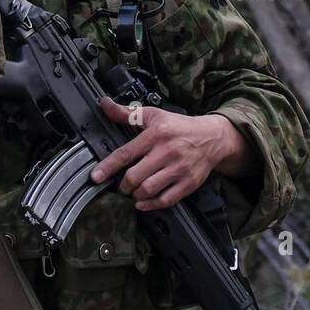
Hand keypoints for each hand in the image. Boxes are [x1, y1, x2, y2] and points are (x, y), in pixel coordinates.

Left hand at [88, 98, 242, 210]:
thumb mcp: (154, 115)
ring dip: (136, 194)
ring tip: (134, 190)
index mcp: (156, 134)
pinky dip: (150, 205)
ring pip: (149, 190)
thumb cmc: (180, 127)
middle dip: (123, 185)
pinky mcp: (189, 183)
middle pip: (135, 176)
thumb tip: (104, 104)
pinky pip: (165, 200)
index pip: (126, 153)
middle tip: (122, 184)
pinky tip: (144, 202)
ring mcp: (179, 169)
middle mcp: (167, 152)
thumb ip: (127, 113)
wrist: (213, 137)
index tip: (96, 177)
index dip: (108, 166)